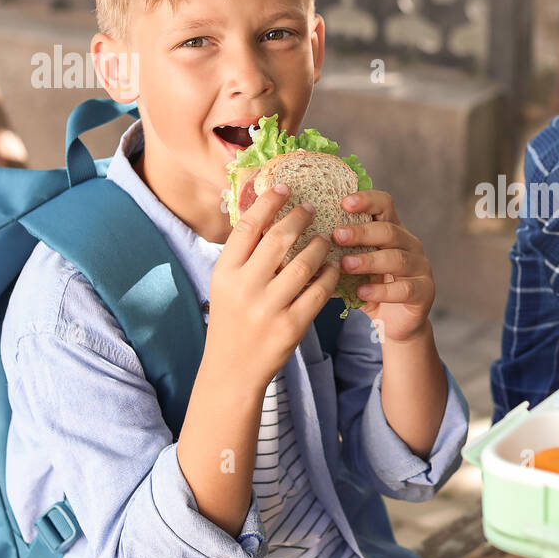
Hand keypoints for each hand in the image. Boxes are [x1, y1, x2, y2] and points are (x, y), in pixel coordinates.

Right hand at [206, 183, 340, 388]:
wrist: (233, 370)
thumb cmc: (232, 320)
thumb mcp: (225, 286)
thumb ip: (242, 255)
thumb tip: (264, 212)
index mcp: (225, 273)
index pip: (247, 227)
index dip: (268, 203)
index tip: (284, 188)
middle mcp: (245, 288)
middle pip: (278, 239)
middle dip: (298, 218)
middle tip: (311, 208)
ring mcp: (269, 308)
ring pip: (304, 263)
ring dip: (319, 245)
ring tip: (325, 237)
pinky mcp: (292, 326)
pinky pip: (319, 292)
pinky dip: (329, 274)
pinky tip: (333, 266)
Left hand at [332, 190, 434, 343]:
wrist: (394, 323)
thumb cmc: (368, 290)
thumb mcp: (350, 271)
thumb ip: (332, 258)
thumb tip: (296, 252)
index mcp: (391, 231)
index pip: (384, 204)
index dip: (366, 200)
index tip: (343, 203)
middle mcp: (409, 244)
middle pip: (389, 230)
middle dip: (362, 232)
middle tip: (336, 235)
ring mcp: (420, 267)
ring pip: (397, 258)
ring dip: (369, 260)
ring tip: (345, 265)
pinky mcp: (424, 291)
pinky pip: (404, 288)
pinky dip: (382, 290)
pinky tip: (362, 292)